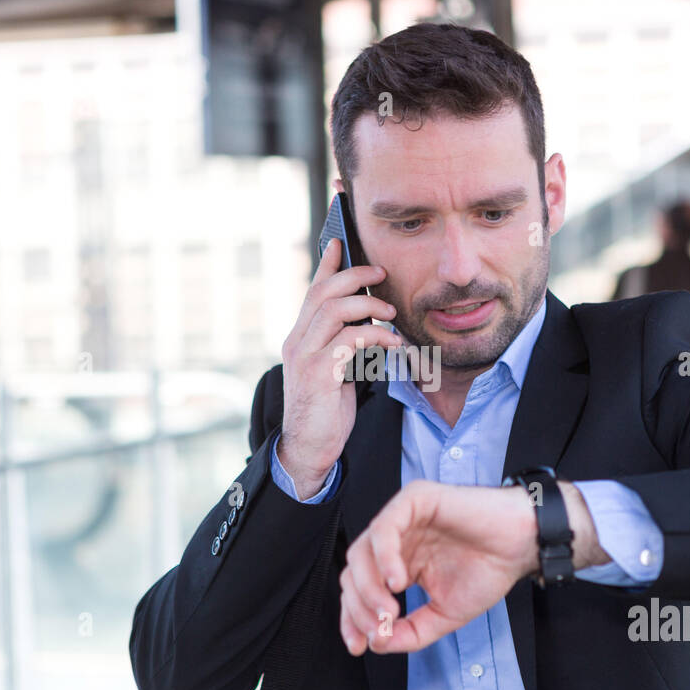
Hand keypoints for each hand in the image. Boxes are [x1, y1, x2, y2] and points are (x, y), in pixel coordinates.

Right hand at [278, 238, 401, 498]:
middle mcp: (297, 341)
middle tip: (381, 275)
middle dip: (354, 275)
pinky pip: (348, 340)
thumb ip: (344, 343)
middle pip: (323, 292)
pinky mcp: (318, 374)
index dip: (327, 263)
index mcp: (301, 337)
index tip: (341, 240)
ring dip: (368, 306)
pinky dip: (374, 336)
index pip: (312, 290)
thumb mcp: (335, 370)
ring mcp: (305, 356)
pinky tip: (391, 343)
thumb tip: (370, 321)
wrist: (309, 449)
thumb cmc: (326, 410)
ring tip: (390, 315)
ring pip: (334, 311)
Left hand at [338, 481, 539, 654]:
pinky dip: (384, 558)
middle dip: (359, 607)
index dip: (352, 619)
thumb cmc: (489, 570)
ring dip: (369, 587)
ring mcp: (402, 518)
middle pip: (353, 573)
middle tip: (379, 628)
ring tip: (389, 610)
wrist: (521, 545)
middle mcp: (395, 540)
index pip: (359, 590)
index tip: (359, 646)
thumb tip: (378, 644)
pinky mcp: (414, 499)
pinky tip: (398, 582)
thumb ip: (411, 633)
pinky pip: (385, 528)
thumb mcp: (444, 615)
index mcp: (398, 563)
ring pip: (362, 552)